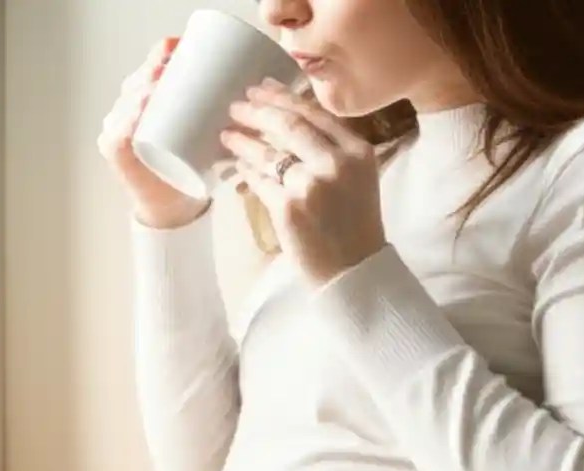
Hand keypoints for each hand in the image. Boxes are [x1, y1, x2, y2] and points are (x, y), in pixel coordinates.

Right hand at [99, 38, 209, 228]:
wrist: (175, 205)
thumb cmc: (191, 165)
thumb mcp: (208, 131)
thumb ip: (227, 112)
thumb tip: (262, 90)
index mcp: (147, 99)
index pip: (150, 68)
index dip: (162, 52)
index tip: (181, 43)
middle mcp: (127, 110)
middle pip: (136, 81)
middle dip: (153, 68)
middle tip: (173, 63)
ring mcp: (118, 130)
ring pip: (125, 102)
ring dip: (141, 89)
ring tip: (159, 84)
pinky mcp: (115, 153)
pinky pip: (116, 134)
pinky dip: (127, 121)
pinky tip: (140, 109)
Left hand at [221, 79, 386, 284]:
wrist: (354, 270)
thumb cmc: (354, 225)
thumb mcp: (356, 178)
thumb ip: (331, 150)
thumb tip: (285, 120)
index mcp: (357, 151)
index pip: (314, 113)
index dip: (283, 97)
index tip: (261, 88)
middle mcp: (335, 163)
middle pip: (288, 124)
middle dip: (257, 111)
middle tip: (236, 106)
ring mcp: (310, 185)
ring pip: (267, 153)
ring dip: (243, 141)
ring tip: (226, 134)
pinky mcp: (287, 208)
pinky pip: (259, 182)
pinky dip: (246, 172)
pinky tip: (238, 166)